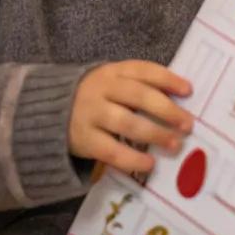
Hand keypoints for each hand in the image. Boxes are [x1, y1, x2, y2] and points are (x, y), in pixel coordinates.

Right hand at [68, 61, 192, 174]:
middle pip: (139, 96)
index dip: (167, 79)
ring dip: (155, 134)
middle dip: (167, 110)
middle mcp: (101, 89)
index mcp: (112, 72)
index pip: (143, 70)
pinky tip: (149, 164)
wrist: (46, 114)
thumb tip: (179, 102)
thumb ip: (137, 86)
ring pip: (128, 123)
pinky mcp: (84, 140)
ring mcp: (91, 114)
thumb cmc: (93, 99)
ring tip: (174, 144)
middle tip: (187, 124)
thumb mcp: (110, 83)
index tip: (188, 91)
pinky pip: (112, 151)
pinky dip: (133, 159)